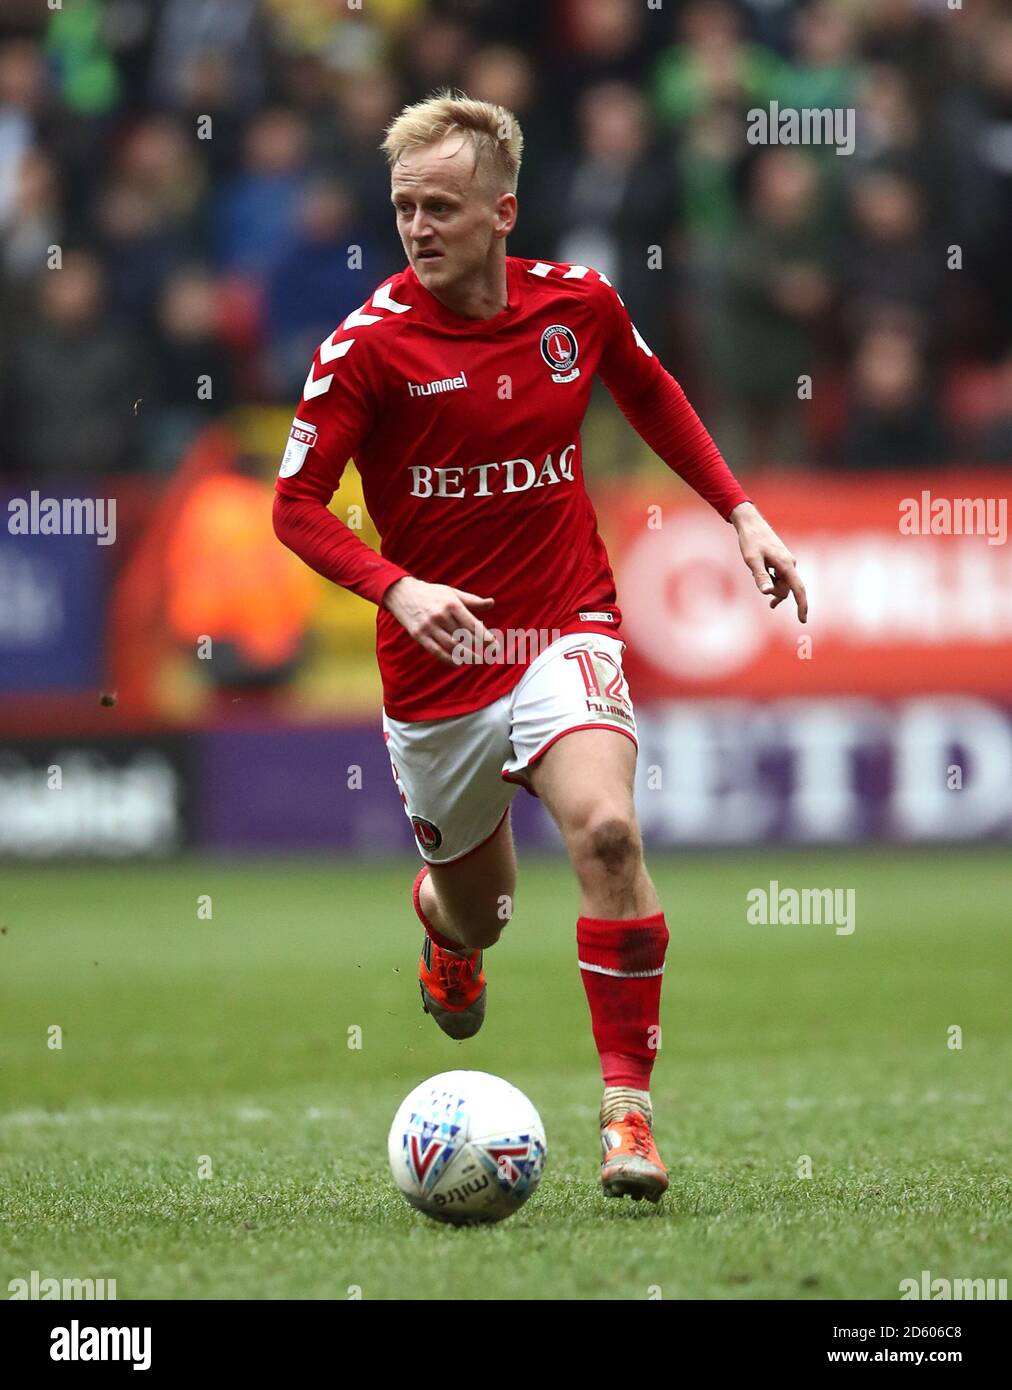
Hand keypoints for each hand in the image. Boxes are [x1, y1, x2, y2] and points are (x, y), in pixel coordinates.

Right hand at [382, 576, 494, 664]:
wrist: (401, 593)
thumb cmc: (432, 593)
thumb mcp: (452, 593)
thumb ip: (472, 601)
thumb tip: (491, 603)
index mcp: (452, 604)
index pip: (472, 624)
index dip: (484, 636)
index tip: (494, 644)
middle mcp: (441, 615)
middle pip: (464, 637)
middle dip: (477, 647)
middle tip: (489, 655)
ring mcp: (429, 626)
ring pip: (452, 646)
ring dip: (466, 656)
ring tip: (476, 660)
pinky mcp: (419, 635)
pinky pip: (436, 651)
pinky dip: (448, 659)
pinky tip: (458, 663)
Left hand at [729, 502, 807, 622]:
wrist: (751, 523)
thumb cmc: (750, 540)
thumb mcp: (752, 560)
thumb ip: (760, 576)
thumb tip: (767, 592)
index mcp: (786, 565)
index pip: (798, 589)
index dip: (801, 605)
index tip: (802, 620)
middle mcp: (790, 564)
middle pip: (786, 589)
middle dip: (774, 592)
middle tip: (756, 576)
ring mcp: (786, 563)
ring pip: (782, 585)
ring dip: (770, 586)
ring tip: (756, 572)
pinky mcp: (781, 562)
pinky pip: (780, 579)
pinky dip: (771, 583)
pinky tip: (763, 582)